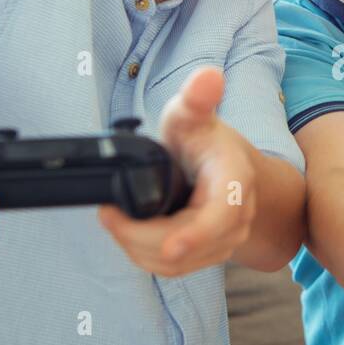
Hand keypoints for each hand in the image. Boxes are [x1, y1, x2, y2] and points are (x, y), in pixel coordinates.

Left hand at [98, 66, 256, 276]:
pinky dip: (145, 255)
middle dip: (140, 237)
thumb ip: (197, 99)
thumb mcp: (196, 116)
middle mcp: (236, 216)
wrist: (232, 172)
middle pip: (188, 246)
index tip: (171, 247)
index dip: (196, 235)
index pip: (222, 215)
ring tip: (114, 220)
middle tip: (107, 213)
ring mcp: (225, 240)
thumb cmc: (208, 144)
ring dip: (138, 247)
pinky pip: (175, 268)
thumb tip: (208, 76)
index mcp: (235, 180)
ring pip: (177, 263)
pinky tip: (129, 234)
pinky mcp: (209, 255)